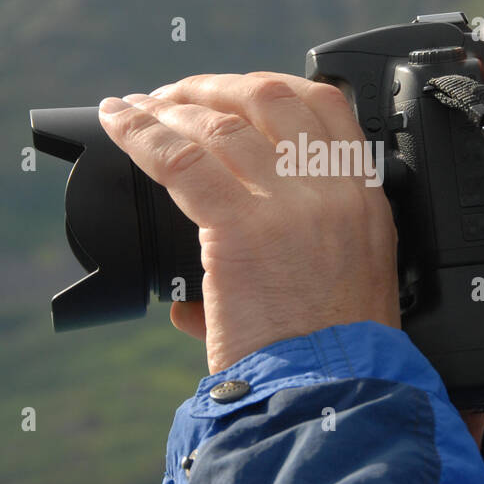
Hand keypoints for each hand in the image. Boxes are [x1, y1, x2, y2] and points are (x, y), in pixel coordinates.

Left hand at [99, 72, 400, 374]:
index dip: (273, 88)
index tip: (235, 93)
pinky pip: (181, 160)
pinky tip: (118, 123)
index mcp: (365, 200)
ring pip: (220, 124)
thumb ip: (283, 272)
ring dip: (170, 107)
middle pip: (271, 96)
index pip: (327, 106)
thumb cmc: (332, 363)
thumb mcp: (341, 292)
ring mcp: (290, 204)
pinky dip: (141, 135)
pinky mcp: (242, 226)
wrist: (334, 396)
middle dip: (216, 86)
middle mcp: (333, 190)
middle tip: (177, 94)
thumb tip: (189, 301)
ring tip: (135, 107)